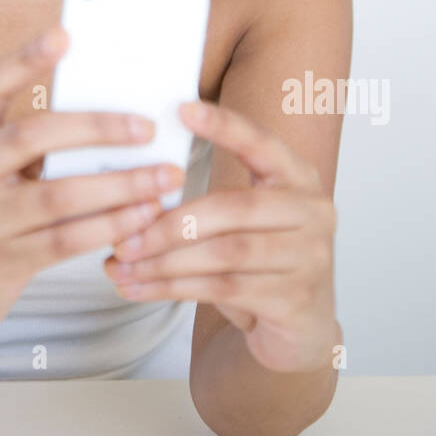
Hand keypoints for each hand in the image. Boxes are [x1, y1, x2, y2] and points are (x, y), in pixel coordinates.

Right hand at [0, 25, 180, 343]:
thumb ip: (31, 147)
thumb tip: (112, 119)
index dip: (25, 57)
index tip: (64, 33)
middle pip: (31, 135)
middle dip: (96, 127)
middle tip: (146, 125)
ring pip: (57, 195)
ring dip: (119, 185)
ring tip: (164, 177)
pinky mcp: (1, 262)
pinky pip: (64, 240)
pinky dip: (109, 226)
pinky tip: (142, 217)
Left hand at [103, 99, 339, 371]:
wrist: (301, 326)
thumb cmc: (260, 263)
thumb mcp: (242, 222)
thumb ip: (204, 205)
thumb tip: (128, 199)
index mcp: (298, 177)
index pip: (260, 143)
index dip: (223, 126)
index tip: (181, 109)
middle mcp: (314, 211)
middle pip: (233, 207)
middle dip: (170, 223)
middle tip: (122, 236)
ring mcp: (310, 257)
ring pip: (225, 253)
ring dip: (165, 261)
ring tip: (122, 265)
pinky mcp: (296, 299)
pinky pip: (223, 288)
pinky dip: (173, 289)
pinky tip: (139, 288)